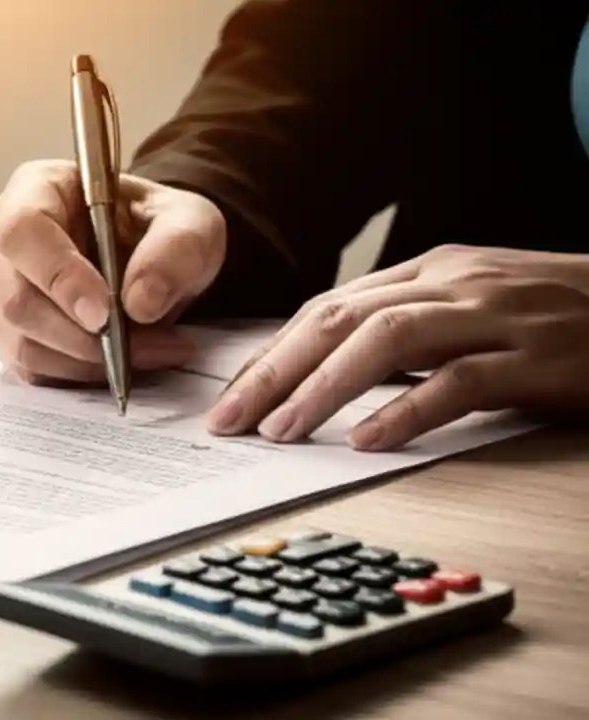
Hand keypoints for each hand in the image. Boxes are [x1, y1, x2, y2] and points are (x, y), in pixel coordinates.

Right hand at [0, 160, 226, 381]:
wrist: (145, 252)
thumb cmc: (155, 226)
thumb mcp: (189, 220)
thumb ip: (175, 248)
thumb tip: (140, 303)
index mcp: (36, 188)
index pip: (22, 232)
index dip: (58, 276)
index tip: (104, 314)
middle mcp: (0, 239)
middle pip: (16, 299)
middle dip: (82, 335)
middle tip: (145, 342)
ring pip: (23, 342)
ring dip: (88, 360)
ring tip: (151, 351)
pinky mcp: (6, 332)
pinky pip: (33, 367)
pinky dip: (81, 374)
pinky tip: (123, 362)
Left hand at [208, 244, 588, 449]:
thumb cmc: (556, 317)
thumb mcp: (473, 306)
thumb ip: (408, 326)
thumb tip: (326, 370)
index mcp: (431, 269)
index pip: (328, 308)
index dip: (272, 354)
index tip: (231, 399)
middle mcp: (454, 282)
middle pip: (340, 318)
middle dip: (275, 371)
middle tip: (230, 421)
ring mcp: (497, 314)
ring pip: (388, 339)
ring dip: (324, 387)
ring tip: (282, 431)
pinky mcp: (538, 356)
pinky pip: (461, 381)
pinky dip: (408, 410)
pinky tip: (368, 440)